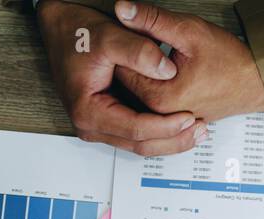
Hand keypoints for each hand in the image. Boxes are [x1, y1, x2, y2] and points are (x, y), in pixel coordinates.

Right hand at [37, 0, 206, 154]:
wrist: (61, 27)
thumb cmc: (77, 32)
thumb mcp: (109, 36)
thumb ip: (139, 51)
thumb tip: (167, 69)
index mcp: (88, 111)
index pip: (136, 129)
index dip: (166, 126)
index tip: (190, 117)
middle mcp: (90, 125)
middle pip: (141, 145)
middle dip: (174, 140)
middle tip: (201, 131)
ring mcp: (99, 126)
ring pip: (141, 144)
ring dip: (170, 139)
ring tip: (198, 132)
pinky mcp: (108, 120)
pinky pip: (138, 134)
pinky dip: (160, 131)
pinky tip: (181, 126)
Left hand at [112, 1, 263, 121]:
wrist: (257, 83)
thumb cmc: (231, 62)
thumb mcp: (189, 31)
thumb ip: (152, 20)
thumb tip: (123, 10)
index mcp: (159, 96)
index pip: (119, 67)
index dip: (122, 44)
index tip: (131, 30)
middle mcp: (160, 114)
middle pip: (126, 81)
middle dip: (129, 58)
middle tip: (142, 37)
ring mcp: (167, 118)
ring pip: (137, 89)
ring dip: (140, 68)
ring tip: (156, 50)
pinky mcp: (174, 117)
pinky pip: (151, 97)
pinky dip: (151, 79)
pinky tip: (162, 66)